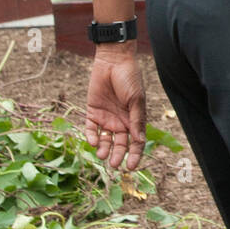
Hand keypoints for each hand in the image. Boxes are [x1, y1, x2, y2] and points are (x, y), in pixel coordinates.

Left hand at [85, 48, 146, 170]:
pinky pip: (90, 129)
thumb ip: (136, 120)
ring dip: (104, 149)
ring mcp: (106, 118)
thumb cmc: (130, 78)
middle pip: (119, 144)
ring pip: (104, 140)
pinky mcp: (92, 112)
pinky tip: (93, 141)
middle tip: (114, 164)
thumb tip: (139, 140)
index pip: (136, 143)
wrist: (113, 61)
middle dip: (117, 155)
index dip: (134, 156)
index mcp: (134, 120)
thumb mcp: (136, 99)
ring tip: (102, 154)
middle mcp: (120, 122)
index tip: (130, 167)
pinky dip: (90, 136)